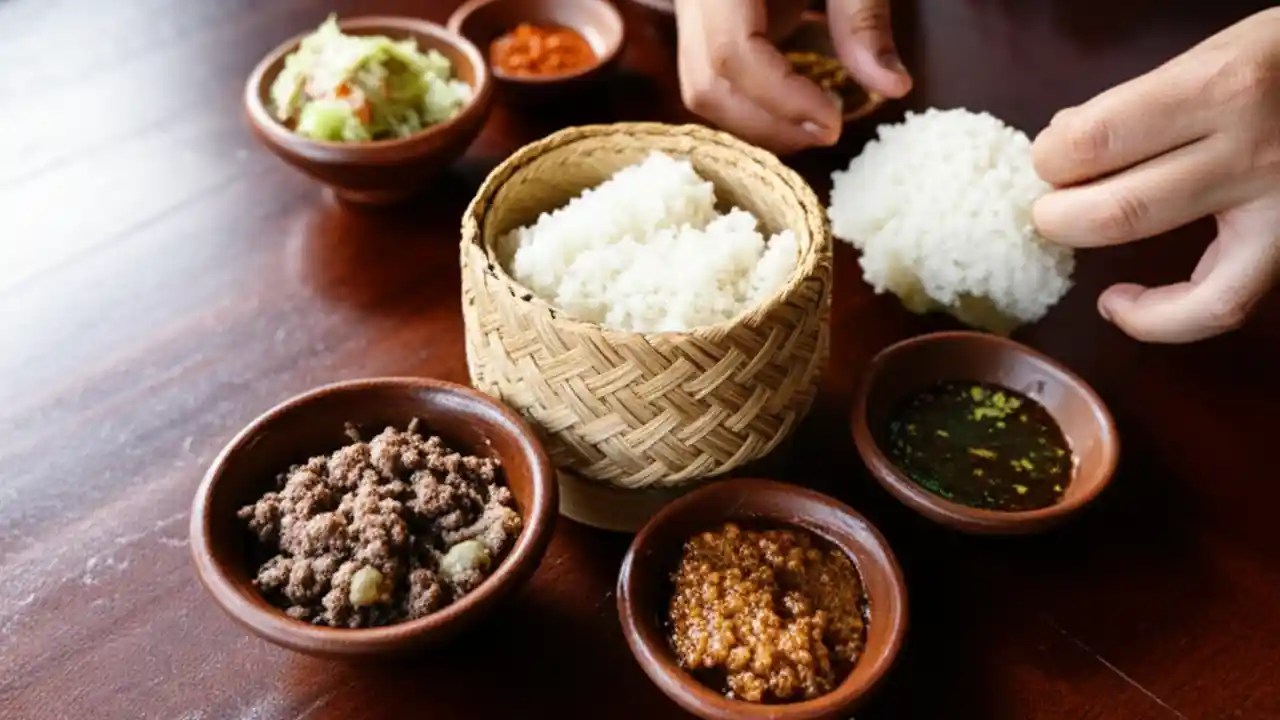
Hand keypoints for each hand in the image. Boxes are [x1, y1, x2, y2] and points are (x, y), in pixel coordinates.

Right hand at [675, 0, 911, 154]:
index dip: (780, 99)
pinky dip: (751, 106)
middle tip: (827, 132)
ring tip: (815, 124)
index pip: (732, 54)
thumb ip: (863, 17)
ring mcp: (692, 10)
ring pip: (701, 90)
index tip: (834, 122)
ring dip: (757, 123)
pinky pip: (712, 79)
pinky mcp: (704, 22)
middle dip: (766, 123)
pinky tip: (797, 108)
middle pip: (705, 84)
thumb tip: (893, 88)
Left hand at [1032, 8, 1279, 342]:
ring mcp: (1276, 209)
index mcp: (1220, 87)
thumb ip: (1140, 100)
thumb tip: (1064, 139)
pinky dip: (1160, 320)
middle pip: (1123, 210)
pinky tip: (1118, 304)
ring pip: (1175, 273)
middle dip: (1059, 215)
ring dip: (1114, 269)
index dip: (1052, 157)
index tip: (1047, 155)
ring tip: (1069, 233)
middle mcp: (1250, 153)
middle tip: (1045, 203)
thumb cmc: (1279, 63)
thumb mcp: (1213, 53)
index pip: (1098, 140)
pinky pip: (1220, 305)